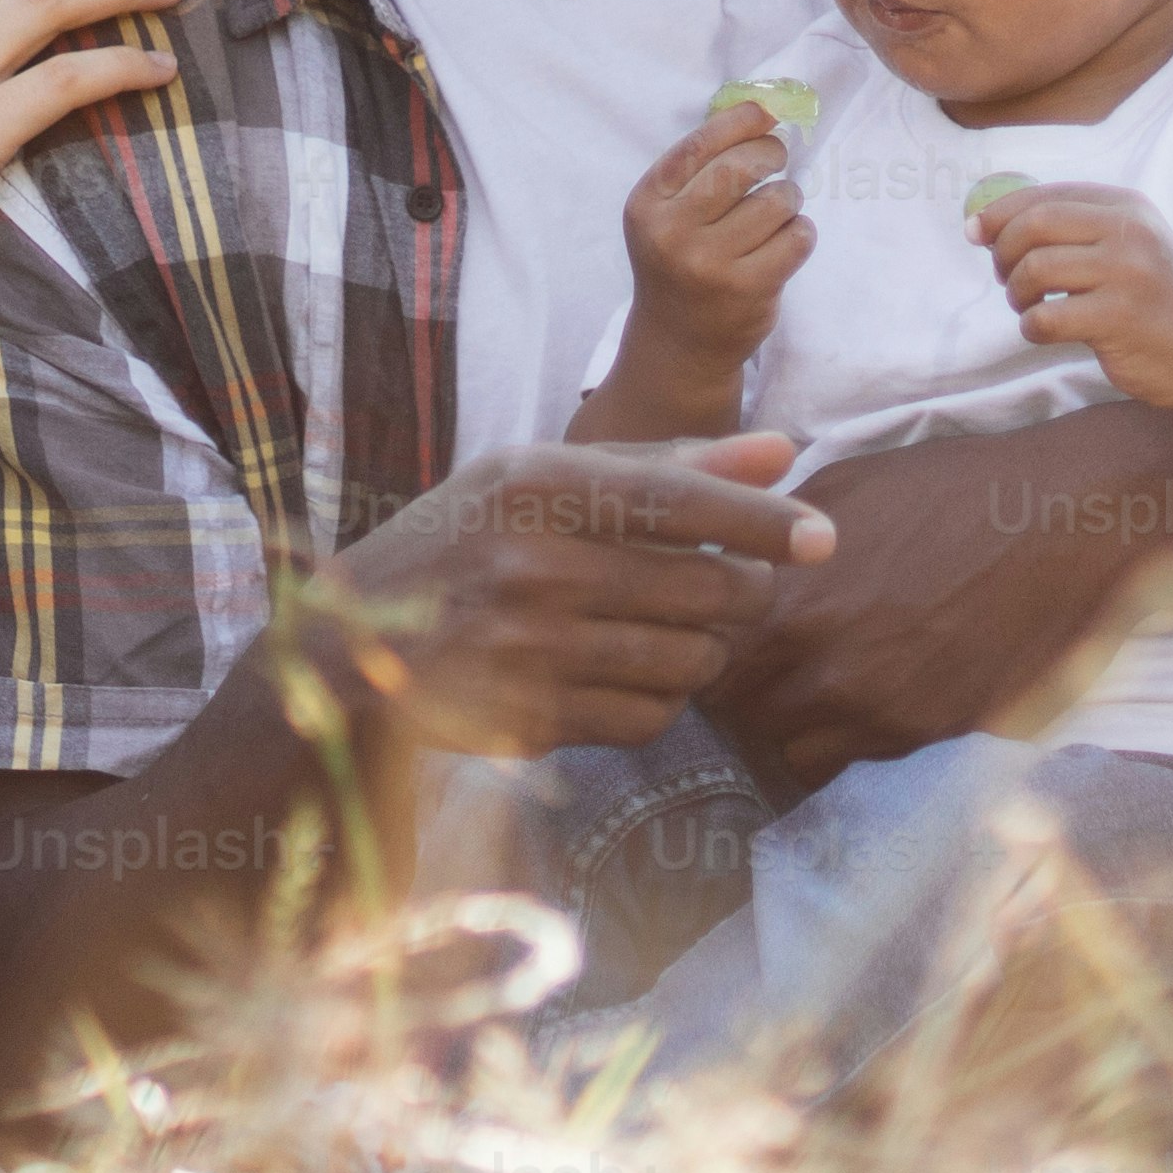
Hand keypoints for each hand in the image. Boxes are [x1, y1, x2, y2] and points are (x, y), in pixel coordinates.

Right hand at [284, 434, 831, 757]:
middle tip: (732, 585)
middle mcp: (534, 567)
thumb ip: (665, 464)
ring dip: (708, 650)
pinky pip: (652, 716)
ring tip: (677, 629)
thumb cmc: (461, 544)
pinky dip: (663, 698)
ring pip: (691, 661)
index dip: (762, 521)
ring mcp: (533, 651)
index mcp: (536, 488)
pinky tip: (631, 673)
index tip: (822, 537)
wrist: (349, 651)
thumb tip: (784, 452)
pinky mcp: (536, 721)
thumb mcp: (539, 479)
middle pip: (705, 591)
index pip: (677, 501)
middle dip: (743, 592)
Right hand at [610, 100, 810, 394]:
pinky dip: (801, 232)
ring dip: (788, 198)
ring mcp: (710, 264)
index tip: (765, 113)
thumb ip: (699, 167)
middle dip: (770, 153)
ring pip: (776, 201)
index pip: (698, 146)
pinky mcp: (748, 289)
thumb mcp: (667, 214)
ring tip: (778, 210)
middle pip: (740, 167)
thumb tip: (758, 108)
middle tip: (778, 157)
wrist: (678, 342)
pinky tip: (786, 241)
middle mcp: (672, 233)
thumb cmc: (680, 262)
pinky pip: (797, 237)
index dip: (739, 121)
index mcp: (647, 205)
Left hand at [699, 399, 1172, 792]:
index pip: (702, 661)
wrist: (1065, 524)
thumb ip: (770, 538)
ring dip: (787, 726)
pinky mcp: (929, 737)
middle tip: (755, 664)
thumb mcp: (841, 487)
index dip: (700, 648)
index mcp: (791, 606)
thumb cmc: (952, 489)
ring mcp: (880, 715)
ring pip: (790, 753)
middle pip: (737, 718)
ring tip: (808, 687)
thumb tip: (723, 558)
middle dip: (737, 693)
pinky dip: (845, 740)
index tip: (711, 631)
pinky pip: (855, 762)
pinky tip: (862, 697)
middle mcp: (826, 673)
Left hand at [977, 179, 1172, 409]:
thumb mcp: (1123, 245)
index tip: (975, 233)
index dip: (1000, 212)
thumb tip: (980, 224)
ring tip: (1028, 306)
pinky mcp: (1120, 319)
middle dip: (1004, 252)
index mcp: (1126, 206)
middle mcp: (1131, 232)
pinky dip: (1032, 326)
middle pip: (1035, 225)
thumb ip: (1066, 227)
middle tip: (1005, 278)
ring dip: (1016, 293)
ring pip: (1036, 270)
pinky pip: (1046, 318)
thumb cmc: (1148, 297)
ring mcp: (1128, 274)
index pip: (1046, 195)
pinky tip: (1045, 331)